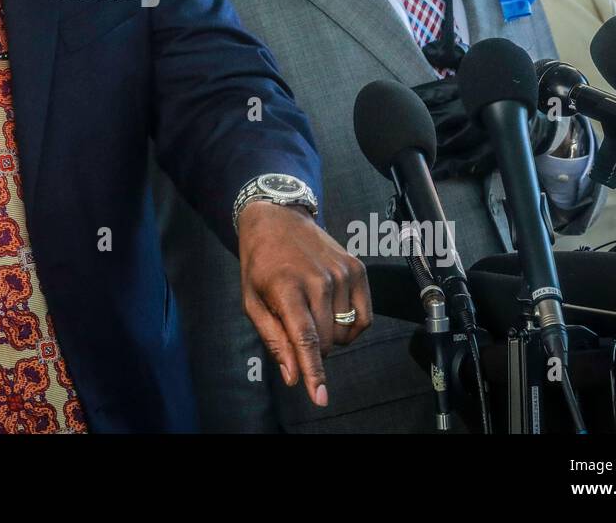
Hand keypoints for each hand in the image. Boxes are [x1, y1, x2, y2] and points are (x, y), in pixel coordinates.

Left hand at [237, 201, 370, 406]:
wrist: (277, 218)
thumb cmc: (260, 262)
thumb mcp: (251, 301)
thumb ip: (274, 339)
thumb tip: (292, 375)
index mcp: (287, 287)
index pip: (305, 339)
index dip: (313, 371)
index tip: (320, 396)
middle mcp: (319, 279)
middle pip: (326, 341)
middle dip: (311, 348)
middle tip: (295, 325)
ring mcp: (342, 273)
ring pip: (345, 333)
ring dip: (329, 335)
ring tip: (311, 311)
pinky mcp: (357, 269)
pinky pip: (364, 318)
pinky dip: (350, 327)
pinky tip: (332, 314)